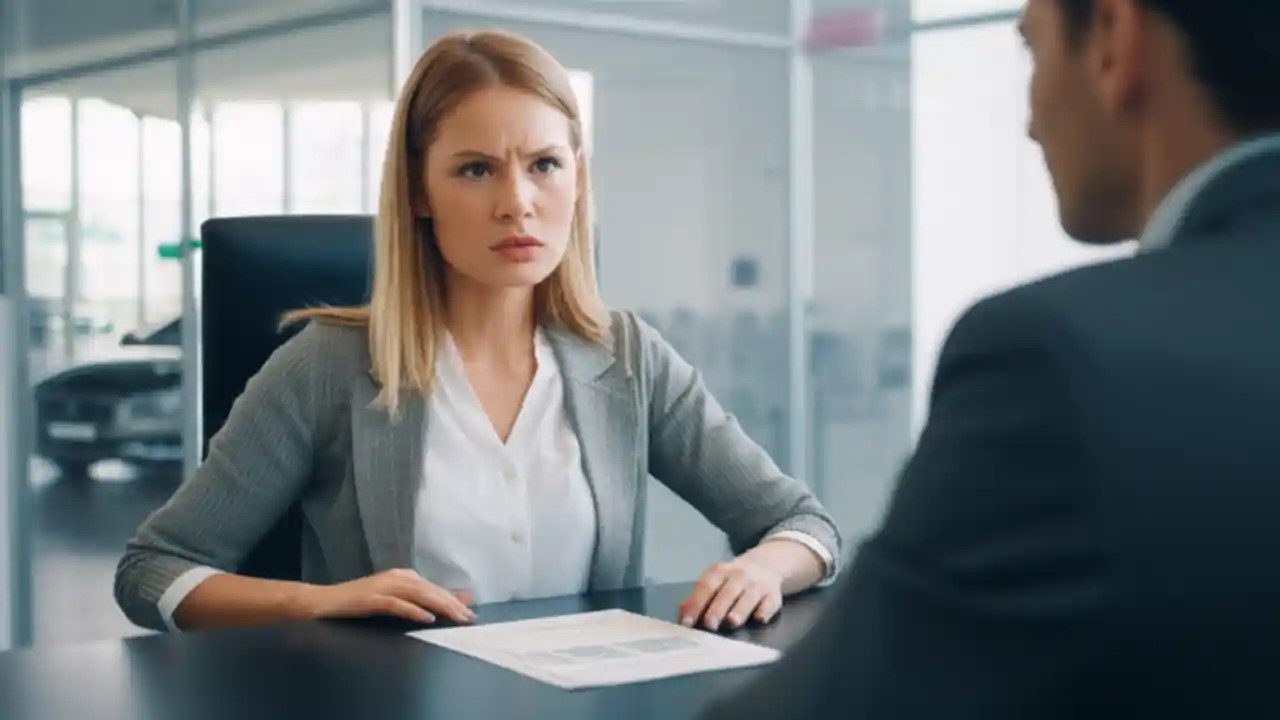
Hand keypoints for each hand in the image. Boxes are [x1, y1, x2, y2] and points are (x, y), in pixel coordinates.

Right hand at [299, 568, 475, 624]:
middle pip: (430, 590)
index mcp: (403, 576)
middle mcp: (397, 577)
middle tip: (469, 617)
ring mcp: (384, 586)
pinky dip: (413, 611)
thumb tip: (442, 607)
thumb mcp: (391, 599)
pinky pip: (397, 604)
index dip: (453, 598)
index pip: (434, 587)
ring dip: (440, 606)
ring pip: (419, 595)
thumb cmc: (359, 601)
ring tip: (456, 617)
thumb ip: (415, 601)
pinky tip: (427, 618)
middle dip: (452, 604)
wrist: (326, 600)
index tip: (471, 610)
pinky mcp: (372, 598)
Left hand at [678, 555, 783, 631]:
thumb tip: (682, 616)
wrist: (767, 564)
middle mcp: (739, 576)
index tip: (687, 622)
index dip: (696, 604)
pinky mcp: (774, 595)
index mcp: (720, 572)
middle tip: (709, 626)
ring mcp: (758, 584)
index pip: (706, 587)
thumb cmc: (733, 579)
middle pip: (727, 592)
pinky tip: (759, 618)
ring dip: (740, 609)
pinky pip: (770, 602)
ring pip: (749, 596)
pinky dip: (765, 610)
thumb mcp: (715, 581)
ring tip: (732, 622)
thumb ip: (699, 597)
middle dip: (717, 609)